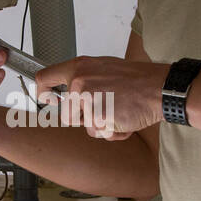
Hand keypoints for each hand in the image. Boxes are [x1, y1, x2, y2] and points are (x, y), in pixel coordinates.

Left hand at [34, 55, 169, 139]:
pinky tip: (124, 119)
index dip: (42, 93)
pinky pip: (100, 133)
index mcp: (79, 67)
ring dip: (100, 125)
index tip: (47, 99)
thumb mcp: (104, 68)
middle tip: (105, 109)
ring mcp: (88, 99)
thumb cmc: (137, 79)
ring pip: (85, 126)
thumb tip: (70, 88)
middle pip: (66, 114)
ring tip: (118, 111)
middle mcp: (79, 82)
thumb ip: (84, 77)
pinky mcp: (98, 116)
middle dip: (84, 118)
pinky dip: (113, 132)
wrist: (159, 88)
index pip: (44, 77)